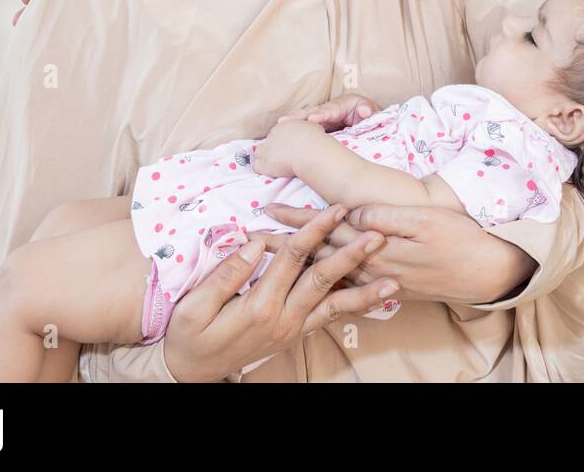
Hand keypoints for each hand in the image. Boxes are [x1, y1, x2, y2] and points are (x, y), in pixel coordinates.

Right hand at [162, 204, 397, 382]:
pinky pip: (330, 318)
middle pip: (323, 278)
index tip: (337, 210)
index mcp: (259, 304)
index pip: (293, 259)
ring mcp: (293, 328)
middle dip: (352, 255)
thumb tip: (253, 243)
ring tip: (393, 280)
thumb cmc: (189, 335)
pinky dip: (355, 307)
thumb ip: (226, 275)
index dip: (315, 231)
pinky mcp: (296, 333)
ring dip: (364, 289)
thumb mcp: (194, 306)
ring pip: (335, 304)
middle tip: (378, 235)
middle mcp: (283, 317)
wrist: (193, 372)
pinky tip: (376, 300)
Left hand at [251, 119, 320, 176]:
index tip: (289, 148)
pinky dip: (262, 169)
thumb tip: (306, 127)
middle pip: (268, 142)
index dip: (282, 142)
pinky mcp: (264, 163)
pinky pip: (256, 166)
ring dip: (265, 158)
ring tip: (274, 165)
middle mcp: (272, 135)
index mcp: (283, 126)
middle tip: (283, 157)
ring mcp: (266, 149)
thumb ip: (304, 128)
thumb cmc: (314, 139)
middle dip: (273, 149)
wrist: (309, 151)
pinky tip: (270, 172)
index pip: (277, 133)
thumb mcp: (312, 127)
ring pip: (259, 152)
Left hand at [264, 203, 534, 304]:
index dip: (296, 217)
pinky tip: (315, 284)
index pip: (326, 228)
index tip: (267, 209)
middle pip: (320, 252)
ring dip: (300, 264)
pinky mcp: (390, 288)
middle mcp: (371, 266)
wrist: (486, 271)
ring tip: (274, 260)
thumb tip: (351, 212)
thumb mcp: (423, 219)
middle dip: (287, 244)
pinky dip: (327, 282)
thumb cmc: (459, 237)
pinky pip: (349, 287)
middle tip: (254, 238)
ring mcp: (380, 280)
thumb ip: (384, 216)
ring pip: (330, 271)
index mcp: (376, 243)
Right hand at [277, 93, 378, 130]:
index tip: (313, 118)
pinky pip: (307, 126)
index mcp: (344, 105)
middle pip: (314, 111)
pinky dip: (296, 127)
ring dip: (294, 120)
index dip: (322, 114)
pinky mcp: (321, 125)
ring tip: (280, 125)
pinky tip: (284, 133)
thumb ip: (369, 110)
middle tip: (285, 121)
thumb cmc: (370, 115)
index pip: (331, 110)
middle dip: (300, 116)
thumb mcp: (372, 111)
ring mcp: (324, 116)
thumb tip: (365, 111)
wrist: (369, 119)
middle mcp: (331, 109)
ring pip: (307, 117)